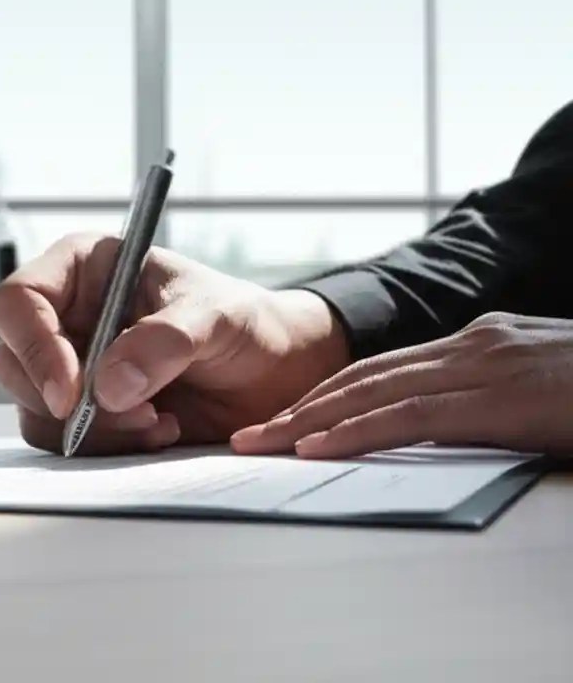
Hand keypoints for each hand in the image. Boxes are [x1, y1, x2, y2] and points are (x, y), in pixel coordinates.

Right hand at [0, 234, 350, 454]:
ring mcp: (70, 367)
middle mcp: (63, 317)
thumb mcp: (215, 315)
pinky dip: (110, 446)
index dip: (34, 348)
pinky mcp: (85, 413)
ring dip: (95, 429)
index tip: (73, 393)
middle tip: (135, 412)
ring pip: (37, 411)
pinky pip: (66, 441)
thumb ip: (164, 341)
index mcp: (81, 270)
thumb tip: (109, 384)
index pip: (17, 302)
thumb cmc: (243, 322)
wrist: (274, 375)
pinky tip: (160, 431)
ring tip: (159, 420)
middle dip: (69, 400)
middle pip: (14, 363)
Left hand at [231, 312, 572, 457]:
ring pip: (372, 392)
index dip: (326, 393)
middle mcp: (472, 344)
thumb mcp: (540, 386)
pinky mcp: (498, 396)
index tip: (285, 417)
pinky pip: (409, 416)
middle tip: (249, 434)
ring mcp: (483, 365)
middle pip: (363, 376)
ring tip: (261, 444)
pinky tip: (317, 449)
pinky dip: (355, 432)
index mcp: (479, 341)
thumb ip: (490, 397)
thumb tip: (450, 422)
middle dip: (300, 406)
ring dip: (308, 421)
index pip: (383, 367)